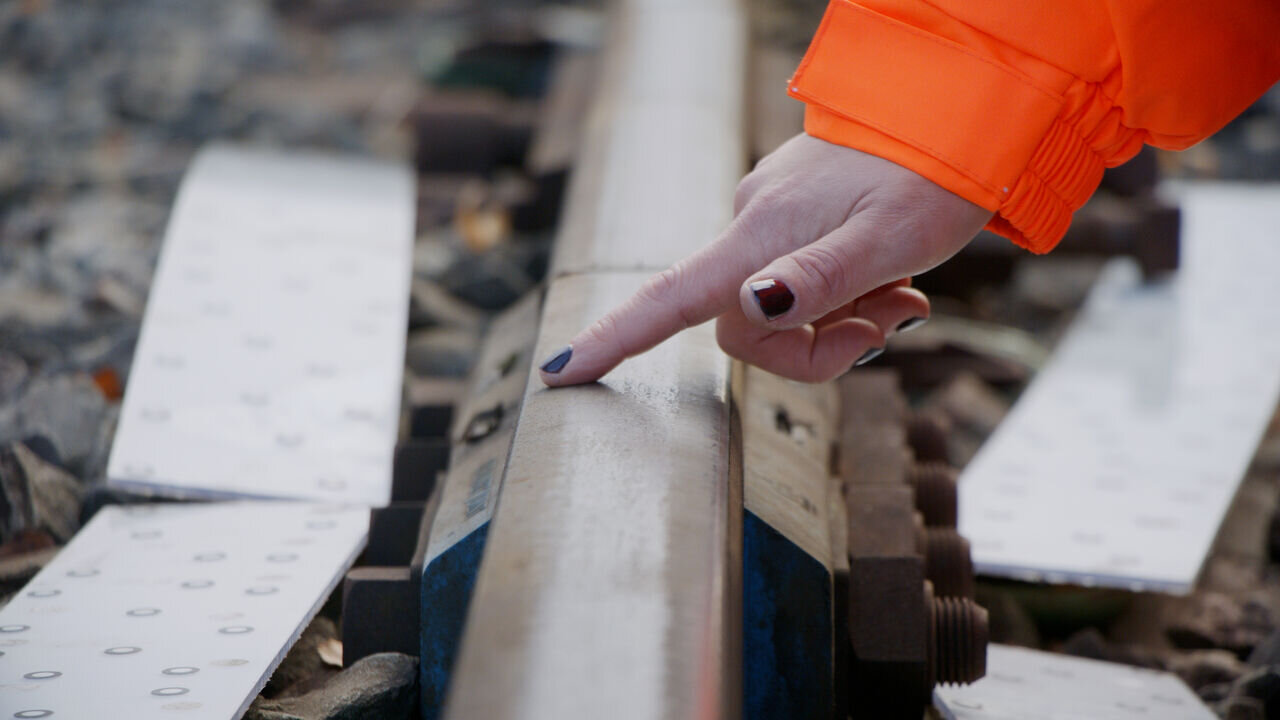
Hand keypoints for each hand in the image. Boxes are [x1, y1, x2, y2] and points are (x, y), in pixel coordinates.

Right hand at [538, 133, 993, 384]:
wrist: (951, 116)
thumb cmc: (929, 178)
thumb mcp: (891, 236)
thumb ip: (819, 276)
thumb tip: (750, 307)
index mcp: (763, 234)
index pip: (673, 297)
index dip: (615, 339)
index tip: (562, 373)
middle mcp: (753, 226)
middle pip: (745, 328)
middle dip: (814, 349)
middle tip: (887, 328)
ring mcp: (770, 220)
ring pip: (779, 310)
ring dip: (840, 321)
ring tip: (903, 295)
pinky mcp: (791, 218)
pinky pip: (799, 282)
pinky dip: (845, 295)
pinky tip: (893, 279)